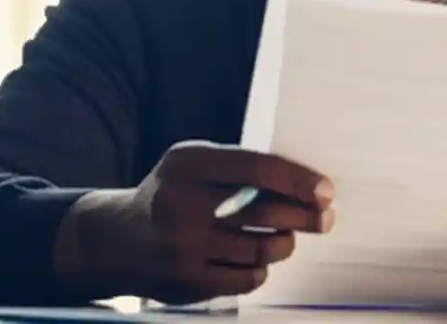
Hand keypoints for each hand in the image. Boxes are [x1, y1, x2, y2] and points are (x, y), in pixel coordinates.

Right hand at [54, 141, 333, 303]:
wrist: (119, 240)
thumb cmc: (173, 194)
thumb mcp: (194, 165)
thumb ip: (239, 168)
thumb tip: (304, 184)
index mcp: (189, 165)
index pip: (257, 169)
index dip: (299, 180)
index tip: (326, 190)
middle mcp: (183, 204)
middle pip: (265, 212)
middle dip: (305, 216)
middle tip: (325, 218)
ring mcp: (184, 247)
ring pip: (262, 248)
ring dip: (284, 242)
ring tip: (286, 236)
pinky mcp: (188, 281)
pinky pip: (248, 278)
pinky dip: (261, 267)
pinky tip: (257, 258)